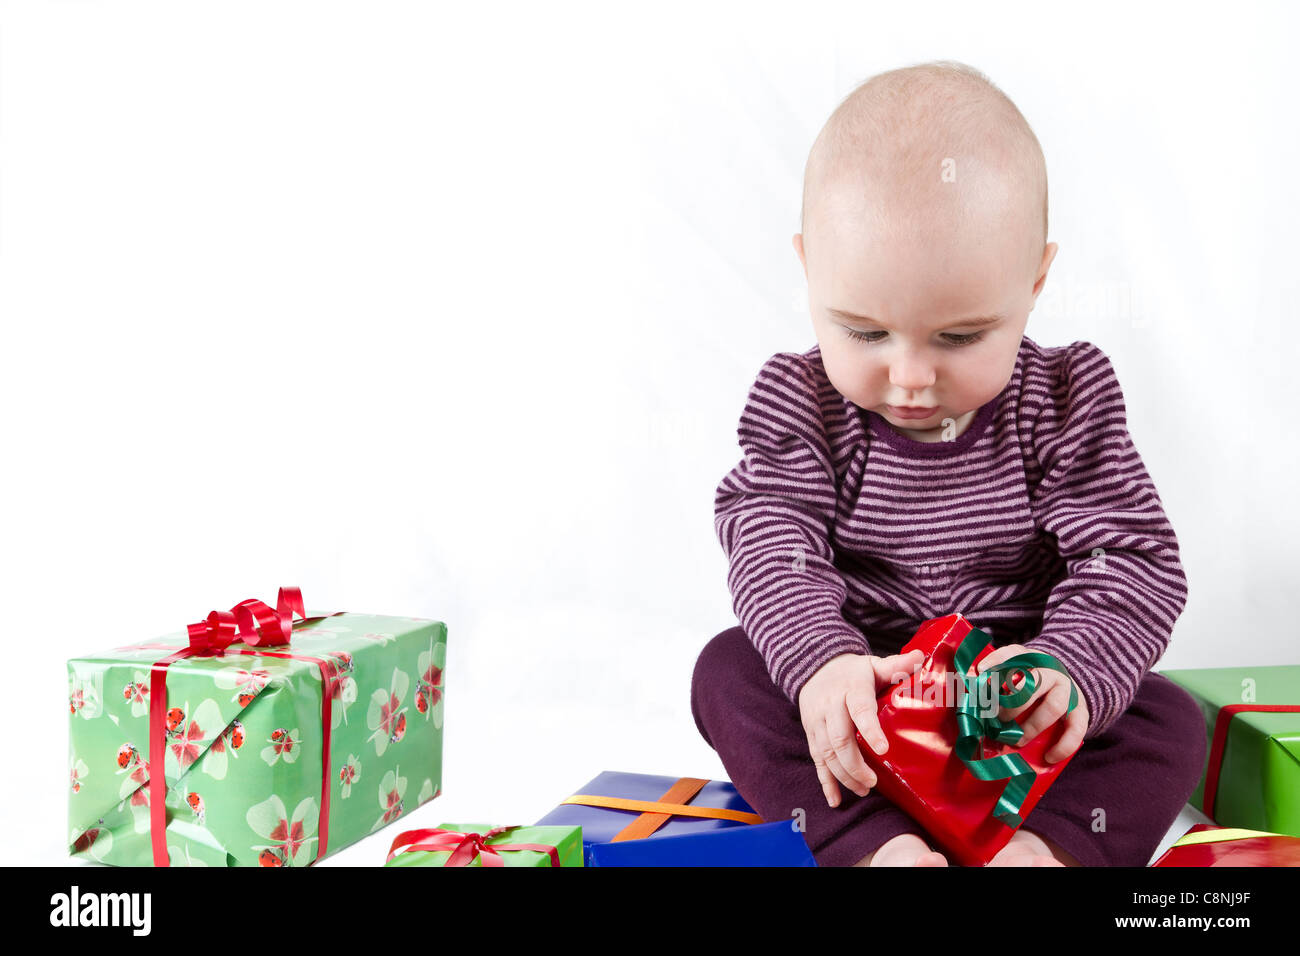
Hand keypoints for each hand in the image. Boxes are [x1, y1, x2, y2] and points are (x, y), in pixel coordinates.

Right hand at [797, 649, 926, 807]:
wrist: (815, 667)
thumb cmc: (854, 671)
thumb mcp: (874, 664)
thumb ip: (897, 664)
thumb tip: (921, 657)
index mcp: (851, 688)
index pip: (859, 709)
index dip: (870, 730)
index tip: (883, 749)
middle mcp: (830, 706)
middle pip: (839, 739)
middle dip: (855, 764)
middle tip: (874, 781)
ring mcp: (817, 722)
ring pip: (826, 753)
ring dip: (844, 775)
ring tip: (864, 790)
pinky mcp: (811, 734)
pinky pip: (816, 760)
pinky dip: (825, 782)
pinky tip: (835, 800)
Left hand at [973, 644, 1089, 762]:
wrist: (1066, 686)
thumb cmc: (1031, 685)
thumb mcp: (1015, 677)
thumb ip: (996, 684)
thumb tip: (969, 697)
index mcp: (1029, 659)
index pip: (1015, 653)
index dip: (998, 660)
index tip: (982, 671)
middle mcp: (1050, 671)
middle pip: (1033, 682)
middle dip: (1013, 703)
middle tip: (997, 720)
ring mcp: (1068, 690)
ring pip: (1054, 705)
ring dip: (1033, 725)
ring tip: (1016, 740)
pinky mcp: (1081, 710)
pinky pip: (1076, 728)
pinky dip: (1063, 745)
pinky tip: (1049, 757)